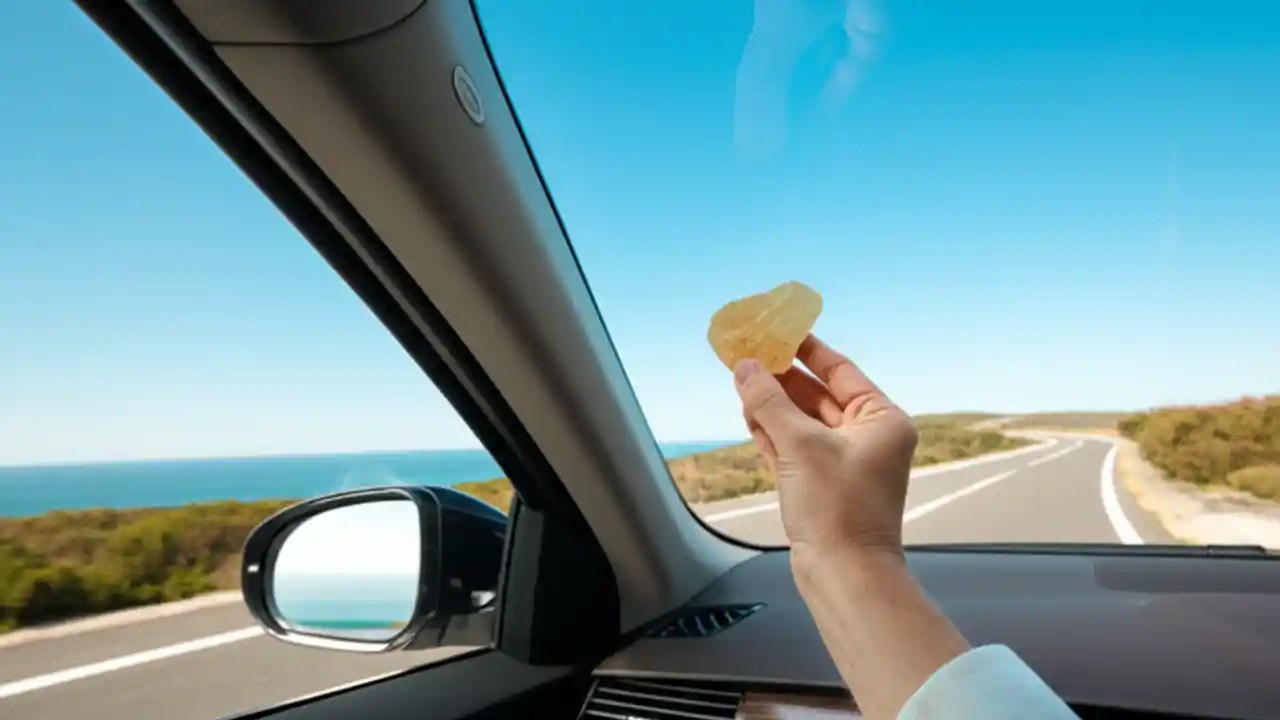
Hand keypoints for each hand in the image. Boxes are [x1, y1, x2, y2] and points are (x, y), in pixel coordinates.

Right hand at [733, 335, 917, 556]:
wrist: (844, 576)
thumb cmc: (838, 511)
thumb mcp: (800, 445)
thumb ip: (769, 401)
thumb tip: (746, 366)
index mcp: (882, 421)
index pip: (840, 371)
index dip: (807, 349)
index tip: (780, 328)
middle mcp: (868, 438)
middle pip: (818, 394)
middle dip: (781, 376)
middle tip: (748, 352)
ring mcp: (844, 463)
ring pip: (802, 421)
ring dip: (772, 403)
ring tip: (740, 378)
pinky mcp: (821, 485)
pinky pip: (794, 446)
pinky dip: (771, 431)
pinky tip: (748, 412)